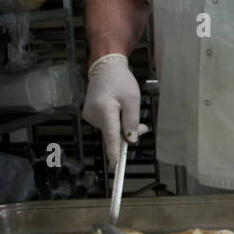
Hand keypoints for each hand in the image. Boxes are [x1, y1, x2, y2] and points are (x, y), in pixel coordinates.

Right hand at [81, 53, 145, 170]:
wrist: (105, 68)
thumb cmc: (120, 81)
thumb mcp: (132, 99)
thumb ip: (131, 121)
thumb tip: (130, 140)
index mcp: (104, 110)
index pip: (111, 135)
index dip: (114, 152)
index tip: (116, 166)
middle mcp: (93, 115)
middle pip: (113, 134)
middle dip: (128, 133)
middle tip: (143, 126)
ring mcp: (90, 116)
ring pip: (111, 130)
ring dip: (123, 127)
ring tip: (128, 110)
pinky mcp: (90, 115)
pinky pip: (107, 125)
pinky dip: (116, 123)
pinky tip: (120, 111)